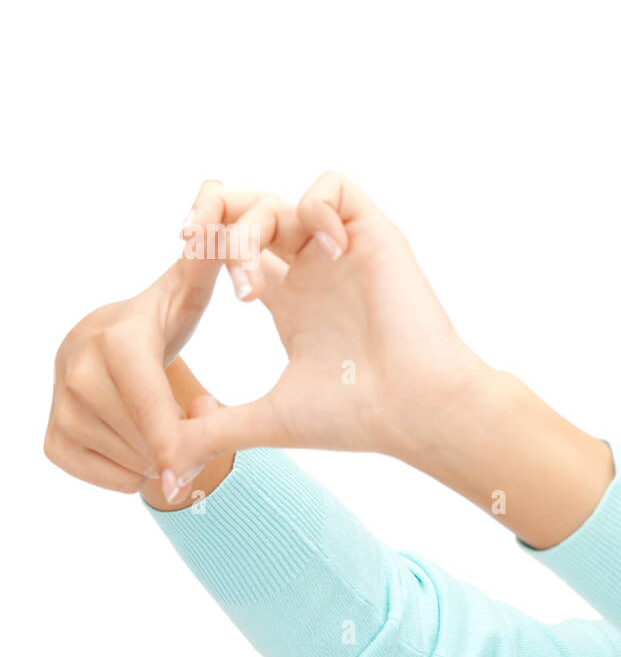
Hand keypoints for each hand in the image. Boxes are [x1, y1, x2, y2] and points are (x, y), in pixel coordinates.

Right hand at [45, 180, 260, 495]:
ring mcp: (57, 396)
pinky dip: (121, 474)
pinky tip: (144, 454)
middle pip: (126, 423)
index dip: (163, 421)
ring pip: (111, 450)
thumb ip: (210, 253)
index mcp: (116, 332)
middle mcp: (75, 361)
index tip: (191, 456)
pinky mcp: (51, 432)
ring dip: (151, 458)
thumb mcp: (192, 289)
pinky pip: (87, 467)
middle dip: (168, 442)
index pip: (136, 379)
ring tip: (176, 438)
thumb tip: (215, 191)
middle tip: (199, 436)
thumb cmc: (166, 317)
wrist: (116, 346)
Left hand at [169, 171, 492, 476]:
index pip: (232, 250)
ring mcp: (342, 251)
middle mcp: (313, 271)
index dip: (200, 247)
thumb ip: (215, 435)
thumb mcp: (270, 421)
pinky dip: (315, 205)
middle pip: (249, 211)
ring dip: (249, 228)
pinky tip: (322, 250)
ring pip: (280, 200)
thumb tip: (167, 468)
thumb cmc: (358, 418)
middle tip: (193, 241)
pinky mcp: (373, 236)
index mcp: (290, 302)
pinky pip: (334, 187)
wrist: (418, 409)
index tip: (183, 265)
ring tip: (251, 289)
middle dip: (212, 215)